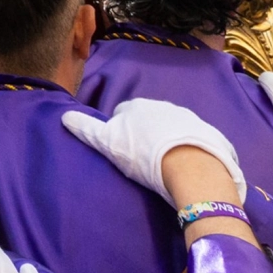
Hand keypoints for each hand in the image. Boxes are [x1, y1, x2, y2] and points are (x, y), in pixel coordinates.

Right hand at [61, 100, 244, 204]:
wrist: (189, 166)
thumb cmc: (143, 155)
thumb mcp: (108, 143)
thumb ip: (86, 129)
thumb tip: (64, 116)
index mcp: (137, 107)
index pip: (122, 112)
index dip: (120, 129)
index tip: (122, 147)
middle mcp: (163, 106)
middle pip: (149, 118)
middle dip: (145, 132)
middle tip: (143, 157)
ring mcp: (188, 118)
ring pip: (172, 127)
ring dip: (167, 139)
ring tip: (165, 163)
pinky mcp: (208, 134)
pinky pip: (194, 139)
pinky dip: (189, 148)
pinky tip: (186, 165)